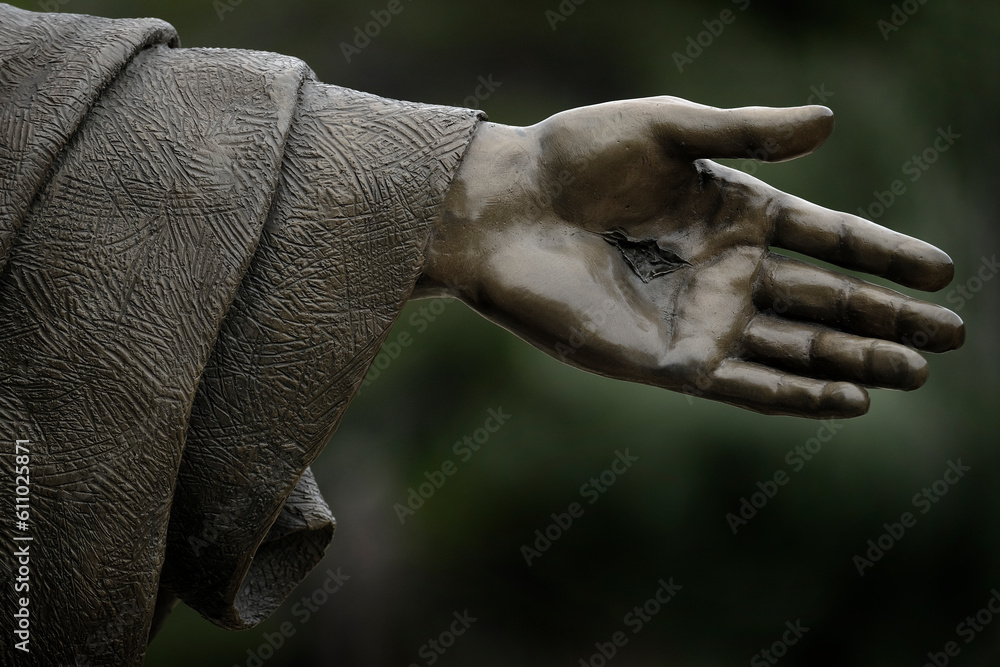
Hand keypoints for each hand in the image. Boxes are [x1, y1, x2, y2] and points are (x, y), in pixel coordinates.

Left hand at [417, 97, 964, 417]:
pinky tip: (847, 399)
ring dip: (856, 362)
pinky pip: (747, 383)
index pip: (826, 237)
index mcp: (730, 211)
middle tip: (950, 335)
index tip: (940, 269)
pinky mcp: (667, 359)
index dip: (883, 253)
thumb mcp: (669, 130)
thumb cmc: (574, 158)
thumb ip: (748, 134)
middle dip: (885, 319)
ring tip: (914, 371)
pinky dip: (798, 394)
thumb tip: (831, 122)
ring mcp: (698, 318)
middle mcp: (722, 270)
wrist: (502, 210)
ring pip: (796, 347)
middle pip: (824, 300)